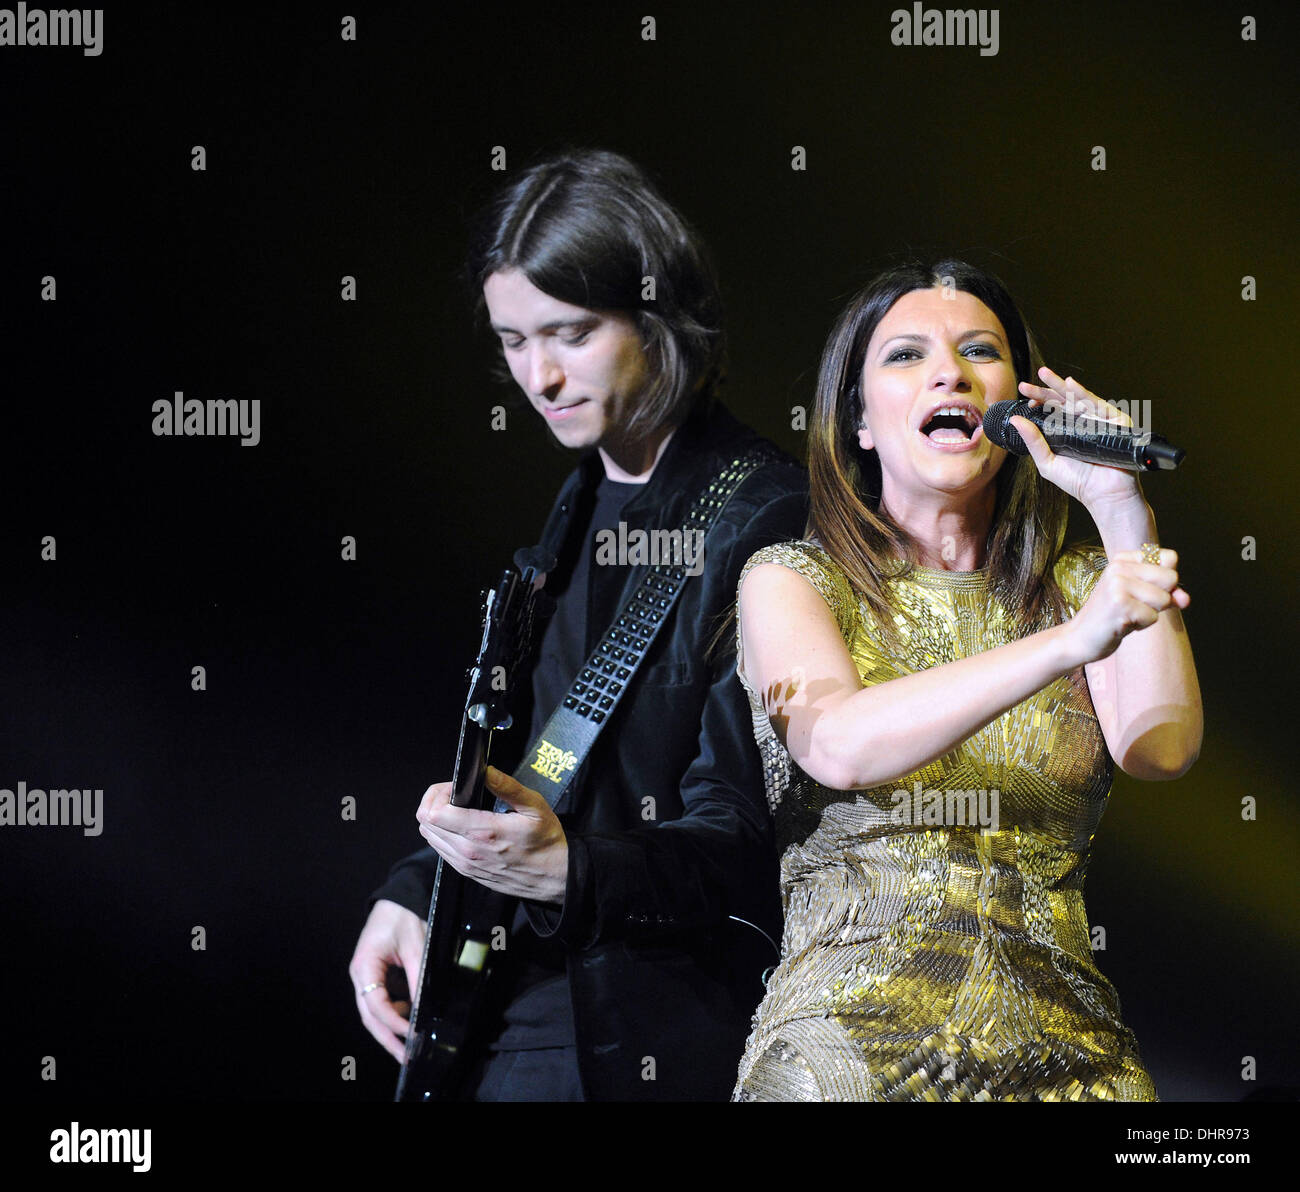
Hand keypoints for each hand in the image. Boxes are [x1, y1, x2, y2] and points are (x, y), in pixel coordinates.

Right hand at [348, 899, 425, 1062]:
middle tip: (406, 1058)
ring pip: (373, 1012)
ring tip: (409, 1046)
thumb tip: (423, 1011)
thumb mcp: (417, 948)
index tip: (412, 1034)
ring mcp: (365, 976)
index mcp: (364, 966)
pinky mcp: (375, 976)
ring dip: (390, 1029)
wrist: (400, 896)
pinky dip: (394, 1014)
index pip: (375, 1004)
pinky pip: (381, 1002)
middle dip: (388, 1038)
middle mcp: (360, 975)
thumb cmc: (405, 916)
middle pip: (369, 1015)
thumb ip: (418, 980)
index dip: (394, 1023)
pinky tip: (409, 1021)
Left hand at [416, 766, 568, 903]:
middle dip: (434, 801)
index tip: (455, 786)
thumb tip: (486, 771)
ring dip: (436, 817)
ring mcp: (466, 864)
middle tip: (454, 793)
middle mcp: (469, 851)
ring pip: (429, 836)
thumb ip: (508, 787)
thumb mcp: (535, 807)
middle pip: (426, 823)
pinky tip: (461, 825)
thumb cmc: (547, 841)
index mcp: (483, 832)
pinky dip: (442, 833)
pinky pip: (440, 849)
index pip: (435, 813)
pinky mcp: (466, 872)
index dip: (439, 793)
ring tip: (457, 807)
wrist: (554, 877)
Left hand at [1011, 366, 1144, 513]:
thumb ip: (1033, 441)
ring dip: (1060, 386)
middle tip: (1027, 384)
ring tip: (1044, 375)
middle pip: (1062, 401)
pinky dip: (1083, 393)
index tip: (1023, 396)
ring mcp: (1099, 420)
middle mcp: (1083, 423)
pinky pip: (1097, 403)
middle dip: (1044, 390)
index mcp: (1067, 431)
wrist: (1104, 494)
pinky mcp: (1114, 421)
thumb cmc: (1078, 481)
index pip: (1051, 411)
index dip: (1038, 402)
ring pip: (1077, 398)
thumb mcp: (1047, 461)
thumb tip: (1015, 420)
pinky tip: (1070, 385)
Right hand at [1064, 548, 1189, 665]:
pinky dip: (1142, 625)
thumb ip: (1167, 593)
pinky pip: (1153, 616)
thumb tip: (1186, 599)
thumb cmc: (1114, 616)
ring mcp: (1117, 584)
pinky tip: (1122, 623)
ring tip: (1127, 614)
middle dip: (1161, 598)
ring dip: (1150, 614)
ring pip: (1163, 599)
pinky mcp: (1119, 603)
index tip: (1144, 590)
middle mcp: (1119, 566)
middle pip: (1171, 578)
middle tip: (1135, 605)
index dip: (1167, 580)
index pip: (1170, 558)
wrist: (1081, 637)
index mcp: (1123, 559)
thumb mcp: (1142, 597)